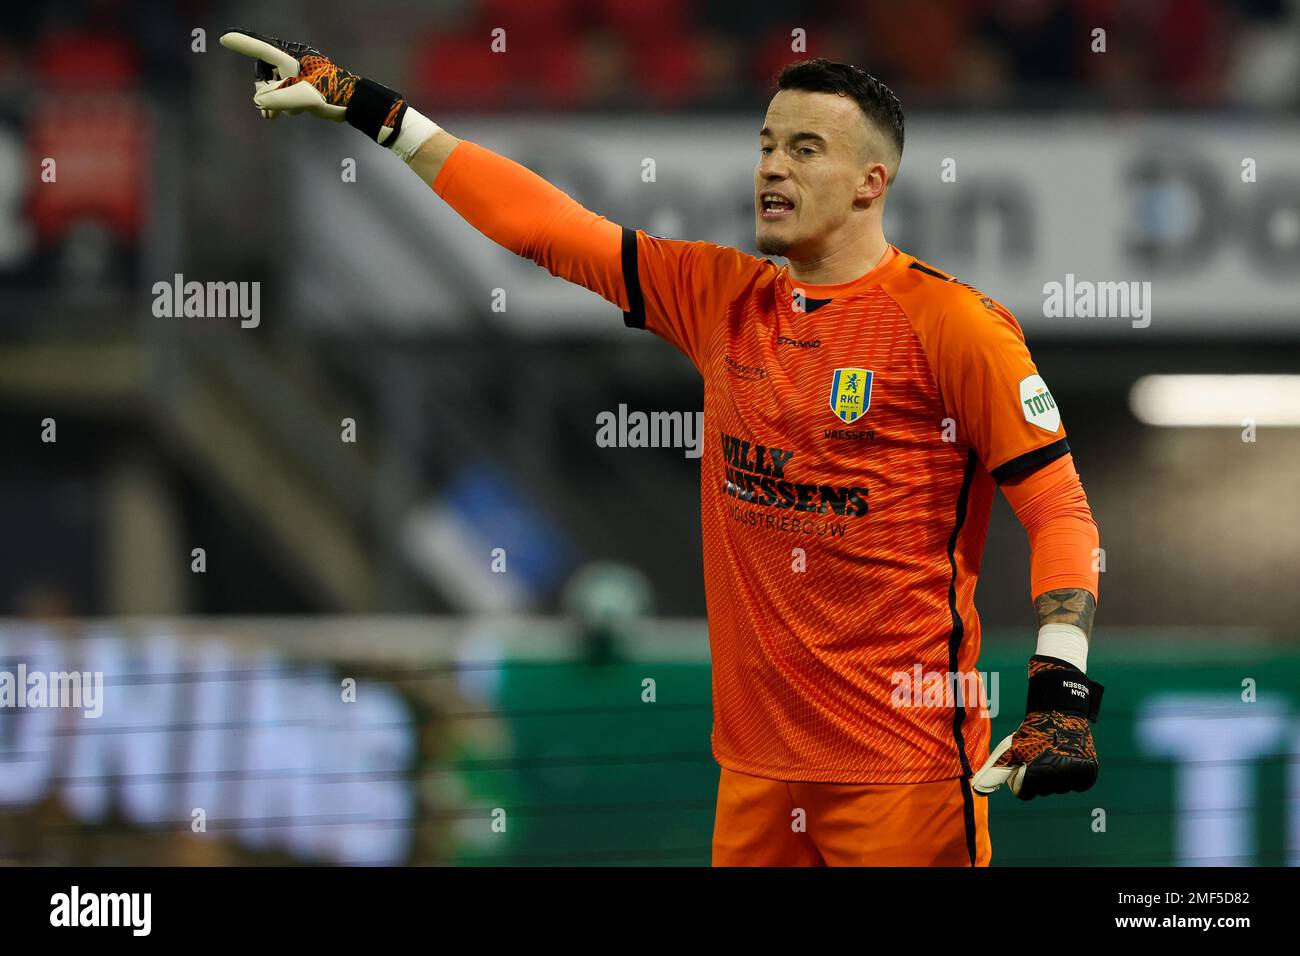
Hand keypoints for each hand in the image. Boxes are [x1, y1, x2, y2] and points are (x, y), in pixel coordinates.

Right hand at [219, 30, 362, 120]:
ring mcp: (296, 73)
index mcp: (291, 58)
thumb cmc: (330, 95)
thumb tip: (258, 101)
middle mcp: (292, 61)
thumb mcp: (301, 98)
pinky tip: (278, 115)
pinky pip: (281, 91)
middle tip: (269, 106)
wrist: (351, 103)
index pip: (262, 49)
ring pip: (272, 84)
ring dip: (272, 100)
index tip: (224, 38)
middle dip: (263, 89)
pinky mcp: (300, 84)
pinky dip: (278, 102)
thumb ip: (275, 100)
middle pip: (264, 71)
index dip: (242, 44)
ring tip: (278, 113)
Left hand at [973, 656, 1102, 799]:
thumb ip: (995, 771)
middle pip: (1043, 791)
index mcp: (1035, 776)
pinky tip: (1066, 758)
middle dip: (1038, 777)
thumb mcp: (1010, 749)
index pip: (1024, 793)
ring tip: (1053, 753)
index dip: (1020, 778)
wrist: (1059, 711)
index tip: (1024, 763)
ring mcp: (1074, 774)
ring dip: (1056, 775)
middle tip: (1040, 755)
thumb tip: (978, 789)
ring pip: (1060, 788)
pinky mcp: (1089, 770)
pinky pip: (1079, 784)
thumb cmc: (1031, 731)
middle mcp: (1057, 778)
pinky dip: (1073, 774)